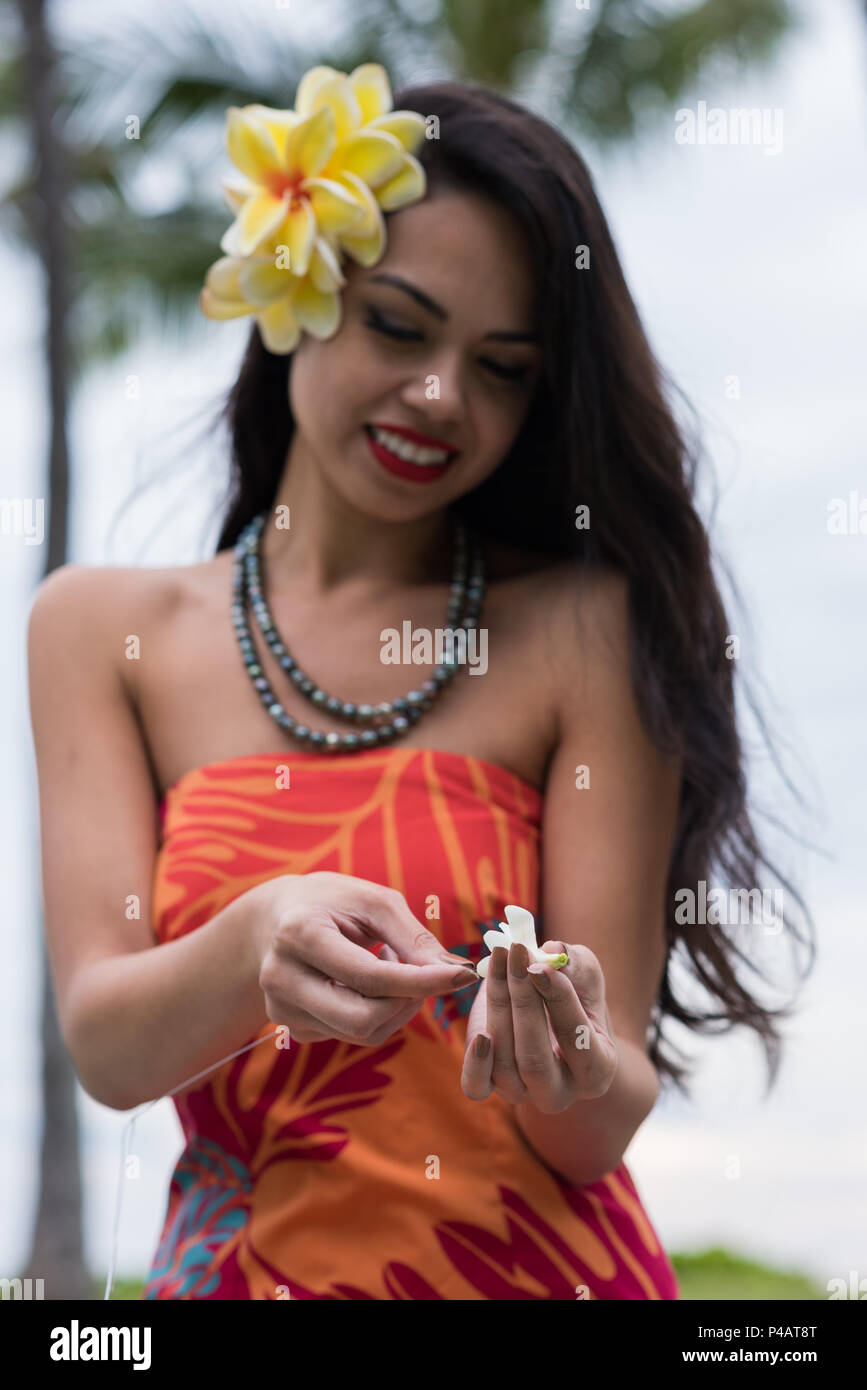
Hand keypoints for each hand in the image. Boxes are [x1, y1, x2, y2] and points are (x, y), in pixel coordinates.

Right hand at [252, 871, 477, 1045]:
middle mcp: (281, 977)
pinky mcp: (291, 1027)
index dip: (421, 981)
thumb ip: (414, 938)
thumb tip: (456, 973)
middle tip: (425, 972)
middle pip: (363, 1019)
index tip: (464, 976)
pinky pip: (353, 1036)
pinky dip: (377, 1013)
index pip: (369, 977)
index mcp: (299, 934)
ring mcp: (281, 1008)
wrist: (276, 918)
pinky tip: (367, 982)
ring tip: (390, 964)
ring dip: (396, 1006)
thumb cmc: (333, 902)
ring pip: (363, 1032)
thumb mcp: (374, 902)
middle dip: (408, 1001)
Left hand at [461, 938, 617, 1112]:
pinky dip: (475, 1065)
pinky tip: (479, 1034)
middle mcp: (561, 1091)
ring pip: (504, 1064)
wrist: (550, 1011)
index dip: (559, 1002)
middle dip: (523, 1002)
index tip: (539, 967)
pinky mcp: (492, 1086)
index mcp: (597, 1070)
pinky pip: (477, 1087)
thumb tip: (554, 952)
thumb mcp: (584, 973)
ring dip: (498, 1006)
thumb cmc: (576, 992)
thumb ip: (575, 964)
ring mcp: (524, 1093)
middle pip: (535, 1059)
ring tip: (498, 960)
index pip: (578, 1041)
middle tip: (515, 955)